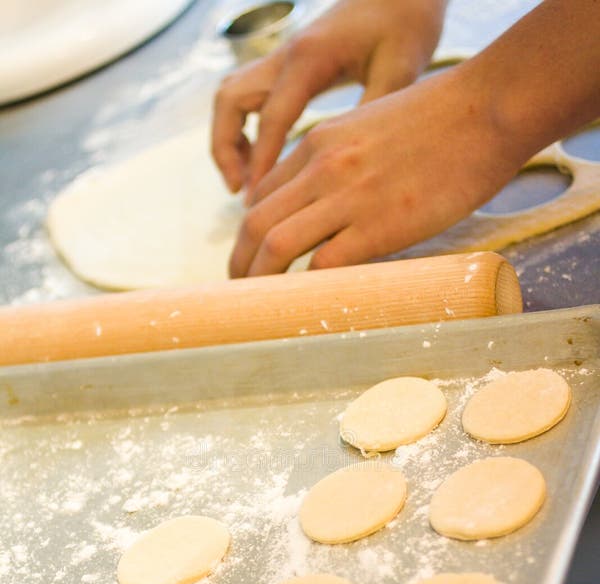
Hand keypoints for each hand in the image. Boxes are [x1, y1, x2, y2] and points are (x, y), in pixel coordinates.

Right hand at [211, 0, 446, 193]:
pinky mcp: (287, 65)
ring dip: (228, 139)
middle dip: (225, 149)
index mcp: (309, 58)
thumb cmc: (405, 22)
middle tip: (242, 191)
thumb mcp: (399, 69)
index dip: (260, 164)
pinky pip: (247, 96)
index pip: (270, 119)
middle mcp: (285, 55)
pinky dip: (244, 129)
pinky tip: (262, 157)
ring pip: (230, 97)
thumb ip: (372, 115)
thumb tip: (352, 170)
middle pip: (228, 101)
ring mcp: (282, 58)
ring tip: (247, 180)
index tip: (256, 201)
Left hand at [228, 66, 526, 276]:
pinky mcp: (376, 227)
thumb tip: (333, 202)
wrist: (485, 111)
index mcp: (318, 143)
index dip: (250, 230)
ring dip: (260, 281)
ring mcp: (346, 198)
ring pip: (276, 246)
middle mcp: (321, 168)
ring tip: (259, 304)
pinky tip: (306, 304)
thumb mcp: (370, 126)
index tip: (252, 255)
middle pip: (255, 223)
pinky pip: (324, 266)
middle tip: (239, 288)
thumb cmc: (441, 121)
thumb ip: (342, 159)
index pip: (263, 193)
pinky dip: (307, 288)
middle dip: (240, 262)